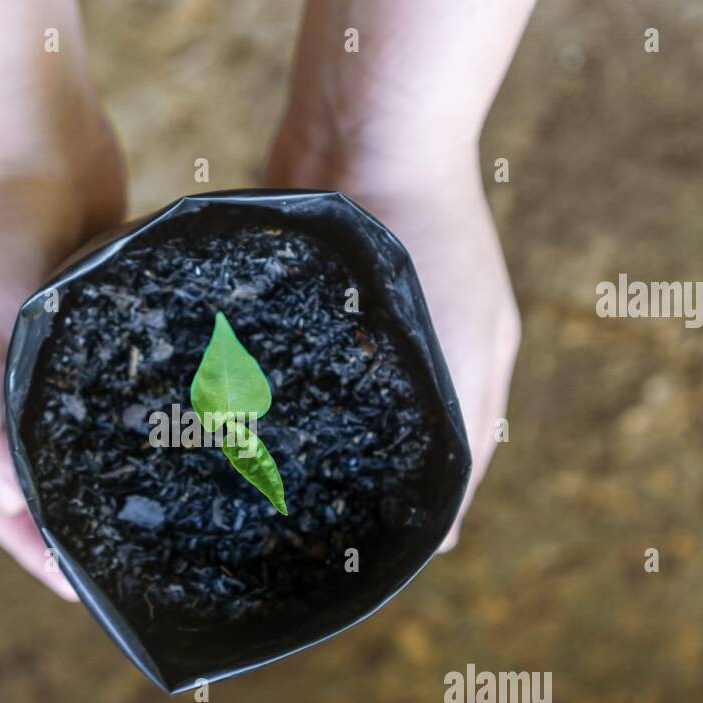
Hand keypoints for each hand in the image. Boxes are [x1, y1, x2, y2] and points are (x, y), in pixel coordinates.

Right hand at [0, 140, 123, 599]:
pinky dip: (105, 430)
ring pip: (49, 442)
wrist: (27, 137)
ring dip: (83, 481)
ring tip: (133, 524)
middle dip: (56, 525)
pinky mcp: (62, 329)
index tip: (77, 590)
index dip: (25, 548)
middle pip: (10, 478)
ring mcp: (11, 355)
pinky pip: (82, 398)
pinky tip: (143, 451)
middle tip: (113, 568)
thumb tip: (12, 506)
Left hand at [265, 0, 530, 550]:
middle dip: (340, 488)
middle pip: (374, 445)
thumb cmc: (429, 239)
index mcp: (460, 375)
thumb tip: (442, 539)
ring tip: (256, 497)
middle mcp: (409, 360)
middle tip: (293, 540)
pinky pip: (282, 366)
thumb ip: (461, 438)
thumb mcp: (468, 350)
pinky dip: (268, 395)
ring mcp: (355, 330)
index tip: (362, 568)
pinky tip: (234, 430)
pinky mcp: (302, 304)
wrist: (368, 134)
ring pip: (322, 411)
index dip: (401, 523)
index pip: (433, 474)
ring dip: (297, 445)